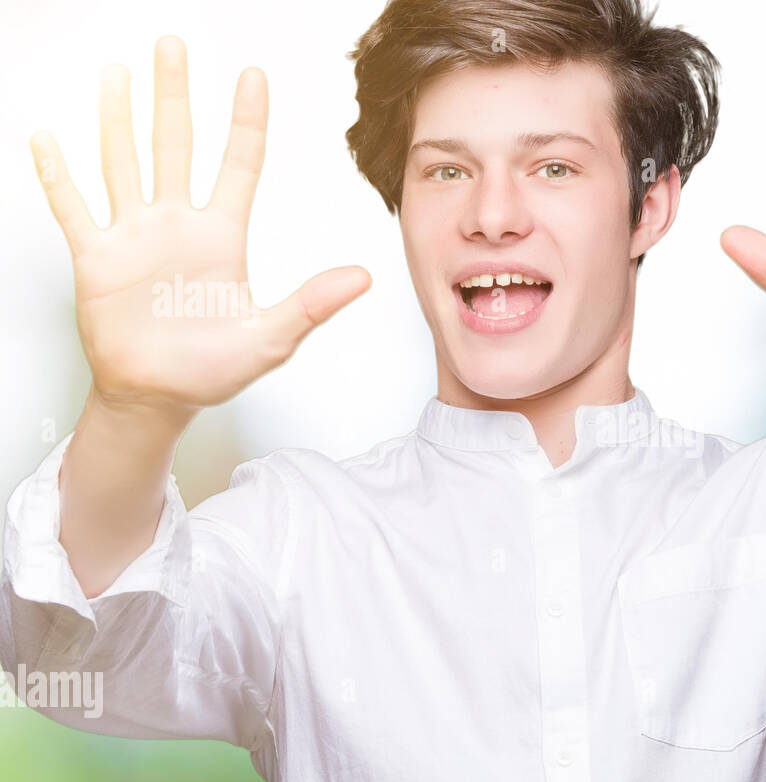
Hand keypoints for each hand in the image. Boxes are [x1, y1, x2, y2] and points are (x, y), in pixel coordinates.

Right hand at [30, 35, 370, 419]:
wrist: (158, 398)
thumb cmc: (213, 370)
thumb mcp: (270, 339)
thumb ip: (312, 305)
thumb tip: (363, 278)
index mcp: (222, 237)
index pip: (239, 165)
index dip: (245, 121)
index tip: (252, 75)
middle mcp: (178, 225)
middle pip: (176, 145)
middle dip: (174, 96)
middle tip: (173, 44)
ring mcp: (134, 236)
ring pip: (124, 163)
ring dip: (118, 119)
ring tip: (119, 73)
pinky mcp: (96, 258)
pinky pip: (73, 208)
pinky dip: (59, 176)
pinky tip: (46, 139)